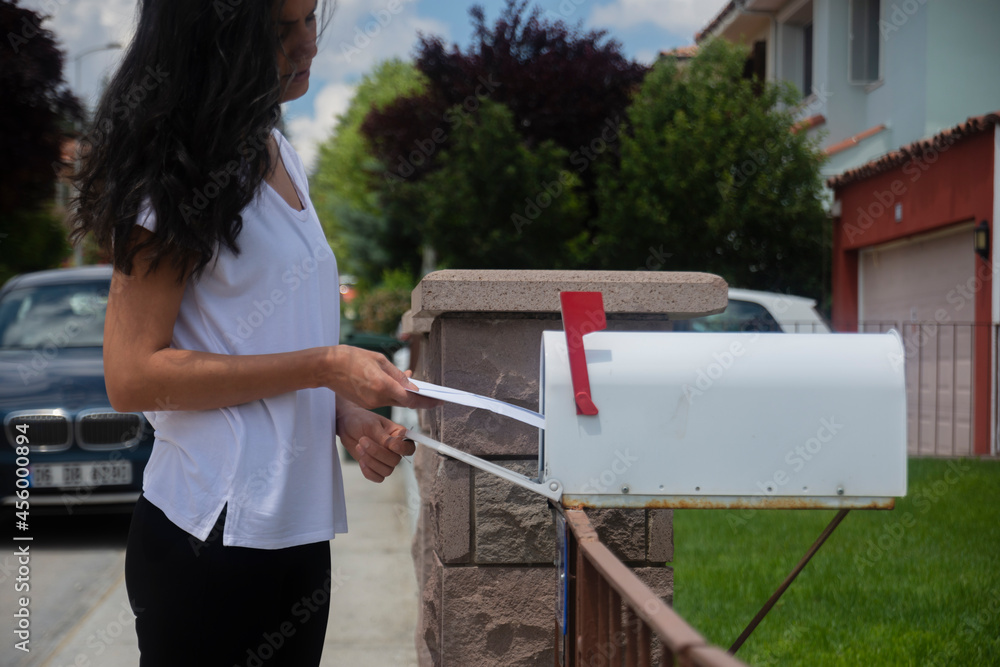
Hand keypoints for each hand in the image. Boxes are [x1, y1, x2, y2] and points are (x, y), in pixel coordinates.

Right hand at [320, 345, 439, 410]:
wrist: (326, 367)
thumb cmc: (352, 357)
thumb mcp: (378, 359)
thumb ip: (397, 374)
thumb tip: (412, 384)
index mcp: (382, 384)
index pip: (411, 399)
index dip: (427, 402)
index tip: (438, 402)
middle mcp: (377, 397)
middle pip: (405, 402)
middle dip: (419, 399)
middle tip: (432, 395)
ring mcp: (370, 403)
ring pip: (394, 400)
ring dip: (404, 394)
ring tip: (411, 384)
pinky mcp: (365, 404)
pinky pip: (384, 400)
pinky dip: (392, 394)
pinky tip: (394, 385)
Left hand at [336, 402, 415, 482]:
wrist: (347, 425)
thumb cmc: (361, 420)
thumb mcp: (372, 425)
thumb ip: (383, 437)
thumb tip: (394, 446)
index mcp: (398, 435)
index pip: (409, 448)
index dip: (402, 449)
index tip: (391, 445)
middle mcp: (394, 450)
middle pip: (395, 461)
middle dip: (377, 453)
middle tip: (362, 440)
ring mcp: (385, 459)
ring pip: (387, 471)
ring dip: (371, 461)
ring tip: (359, 447)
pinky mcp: (375, 467)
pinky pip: (378, 478)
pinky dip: (369, 472)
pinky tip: (361, 461)